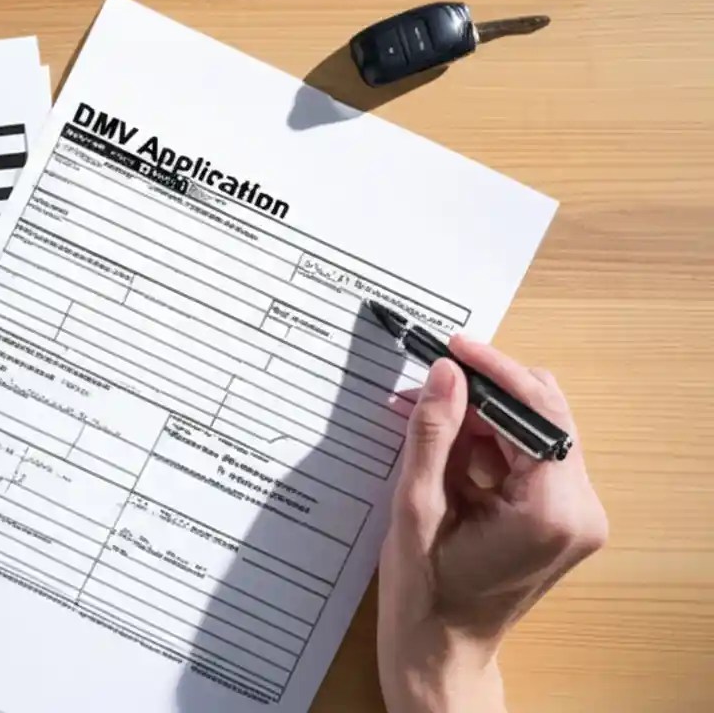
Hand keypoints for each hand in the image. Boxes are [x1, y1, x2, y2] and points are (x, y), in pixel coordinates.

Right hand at [378, 338, 607, 712]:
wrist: (441, 649)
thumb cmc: (425, 592)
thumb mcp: (416, 508)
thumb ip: (433, 435)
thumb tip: (446, 372)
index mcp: (552, 511)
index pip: (538, 412)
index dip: (494, 372)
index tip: (452, 347)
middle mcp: (581, 512)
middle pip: (543, 418)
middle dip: (485, 396)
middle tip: (429, 386)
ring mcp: (577, 518)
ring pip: (535, 435)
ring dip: (483, 423)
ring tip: (427, 427)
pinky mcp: (563, 520)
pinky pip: (530, 461)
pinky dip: (490, 448)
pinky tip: (447, 457)